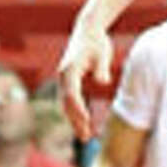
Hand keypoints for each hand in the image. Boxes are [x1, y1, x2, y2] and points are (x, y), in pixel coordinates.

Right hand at [59, 18, 113, 140]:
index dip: (79, 110)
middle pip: (66, 103)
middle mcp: (63, 75)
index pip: (72, 94)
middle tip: (87, 138)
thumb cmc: (96, 41)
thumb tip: (103, 80)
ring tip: (85, 137)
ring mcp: (64, 78)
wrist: (88, 29)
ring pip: (66, 104)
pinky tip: (84, 123)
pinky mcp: (68, 80)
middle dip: (75, 121)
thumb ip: (101, 67)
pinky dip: (75, 113)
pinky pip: (69, 100)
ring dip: (74, 120)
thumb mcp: (102, 52)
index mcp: (69, 69)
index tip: (87, 122)